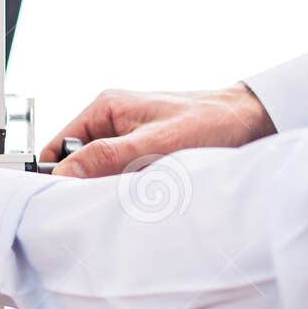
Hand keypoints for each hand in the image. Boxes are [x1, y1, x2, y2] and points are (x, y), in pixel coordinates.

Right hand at [43, 83, 275, 178]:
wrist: (251, 119)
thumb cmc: (210, 121)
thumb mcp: (156, 142)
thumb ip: (108, 157)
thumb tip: (63, 175)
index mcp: (104, 108)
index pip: (58, 146)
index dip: (56, 174)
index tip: (59, 199)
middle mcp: (112, 120)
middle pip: (78, 161)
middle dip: (87, 183)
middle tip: (105, 200)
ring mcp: (127, 135)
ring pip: (101, 171)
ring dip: (111, 187)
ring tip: (133, 194)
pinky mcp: (144, 150)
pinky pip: (122, 174)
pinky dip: (129, 187)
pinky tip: (145, 193)